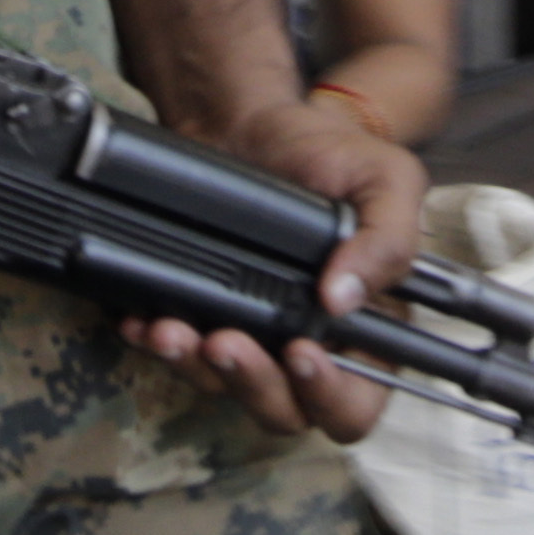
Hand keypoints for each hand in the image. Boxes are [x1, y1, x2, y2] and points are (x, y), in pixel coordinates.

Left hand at [125, 93, 424, 445]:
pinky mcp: (203, 319)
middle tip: (228, 342)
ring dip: (197, 367)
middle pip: (287, 410)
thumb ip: (390, 239)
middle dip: (254, 385)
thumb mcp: (384, 179)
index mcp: (366, 330)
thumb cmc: (326, 154)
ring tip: (174, 328)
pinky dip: (157, 345)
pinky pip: (178, 355)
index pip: (358, 401)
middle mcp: (309, 344)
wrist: (250, 124)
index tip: (303, 352)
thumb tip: (345, 299)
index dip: (333, 396)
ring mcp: (253, 337)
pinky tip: (144, 322)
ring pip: (225, 389)